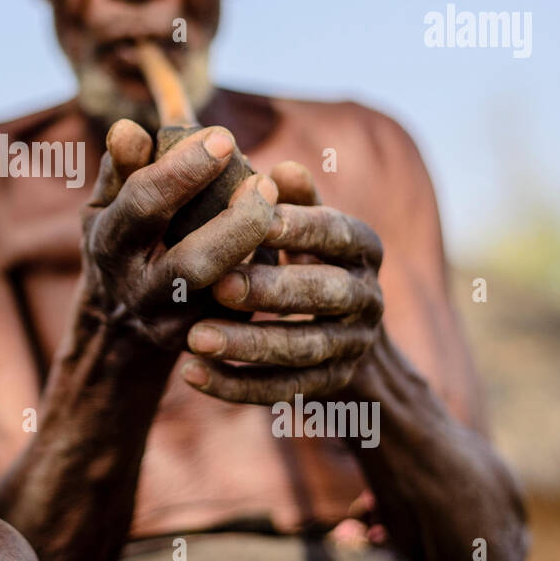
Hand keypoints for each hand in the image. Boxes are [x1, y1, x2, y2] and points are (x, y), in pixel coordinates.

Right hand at [79, 119, 277, 351]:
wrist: (117, 318)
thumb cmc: (123, 236)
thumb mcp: (110, 201)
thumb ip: (122, 165)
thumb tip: (128, 128)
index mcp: (110, 243)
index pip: (144, 204)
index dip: (183, 170)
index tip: (224, 137)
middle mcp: (137, 289)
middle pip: (193, 261)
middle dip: (236, 220)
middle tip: (265, 181)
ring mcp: (171, 322)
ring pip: (227, 291)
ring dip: (258, 247)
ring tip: (276, 204)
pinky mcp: (204, 339)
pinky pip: (245, 306)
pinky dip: (265, 268)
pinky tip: (280, 238)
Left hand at [179, 160, 383, 401]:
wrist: (344, 336)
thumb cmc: (310, 260)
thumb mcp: (309, 228)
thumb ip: (294, 200)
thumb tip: (282, 170)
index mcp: (363, 247)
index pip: (337, 233)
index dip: (300, 227)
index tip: (253, 218)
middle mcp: (368, 296)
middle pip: (325, 294)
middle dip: (271, 290)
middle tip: (218, 285)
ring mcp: (353, 346)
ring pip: (302, 348)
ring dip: (248, 344)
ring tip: (195, 338)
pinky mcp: (330, 385)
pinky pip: (283, 390)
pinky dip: (236, 385)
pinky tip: (192, 374)